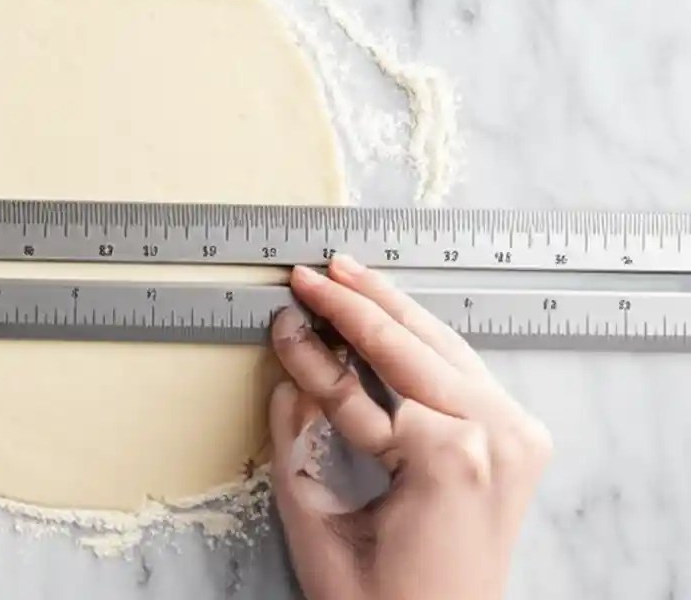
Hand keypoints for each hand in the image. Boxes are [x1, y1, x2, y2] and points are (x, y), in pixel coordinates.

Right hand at [270, 254, 551, 599]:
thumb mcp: (316, 524)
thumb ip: (296, 440)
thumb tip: (290, 376)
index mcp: (449, 459)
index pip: (356, 389)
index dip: (310, 353)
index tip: (280, 322)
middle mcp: (495, 437)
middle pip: (409, 349)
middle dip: (353, 307)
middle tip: (309, 276)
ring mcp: (518, 436)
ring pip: (443, 347)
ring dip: (392, 309)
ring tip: (348, 274)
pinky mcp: (520, 440)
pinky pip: (465, 370)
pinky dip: (425, 339)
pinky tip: (394, 315)